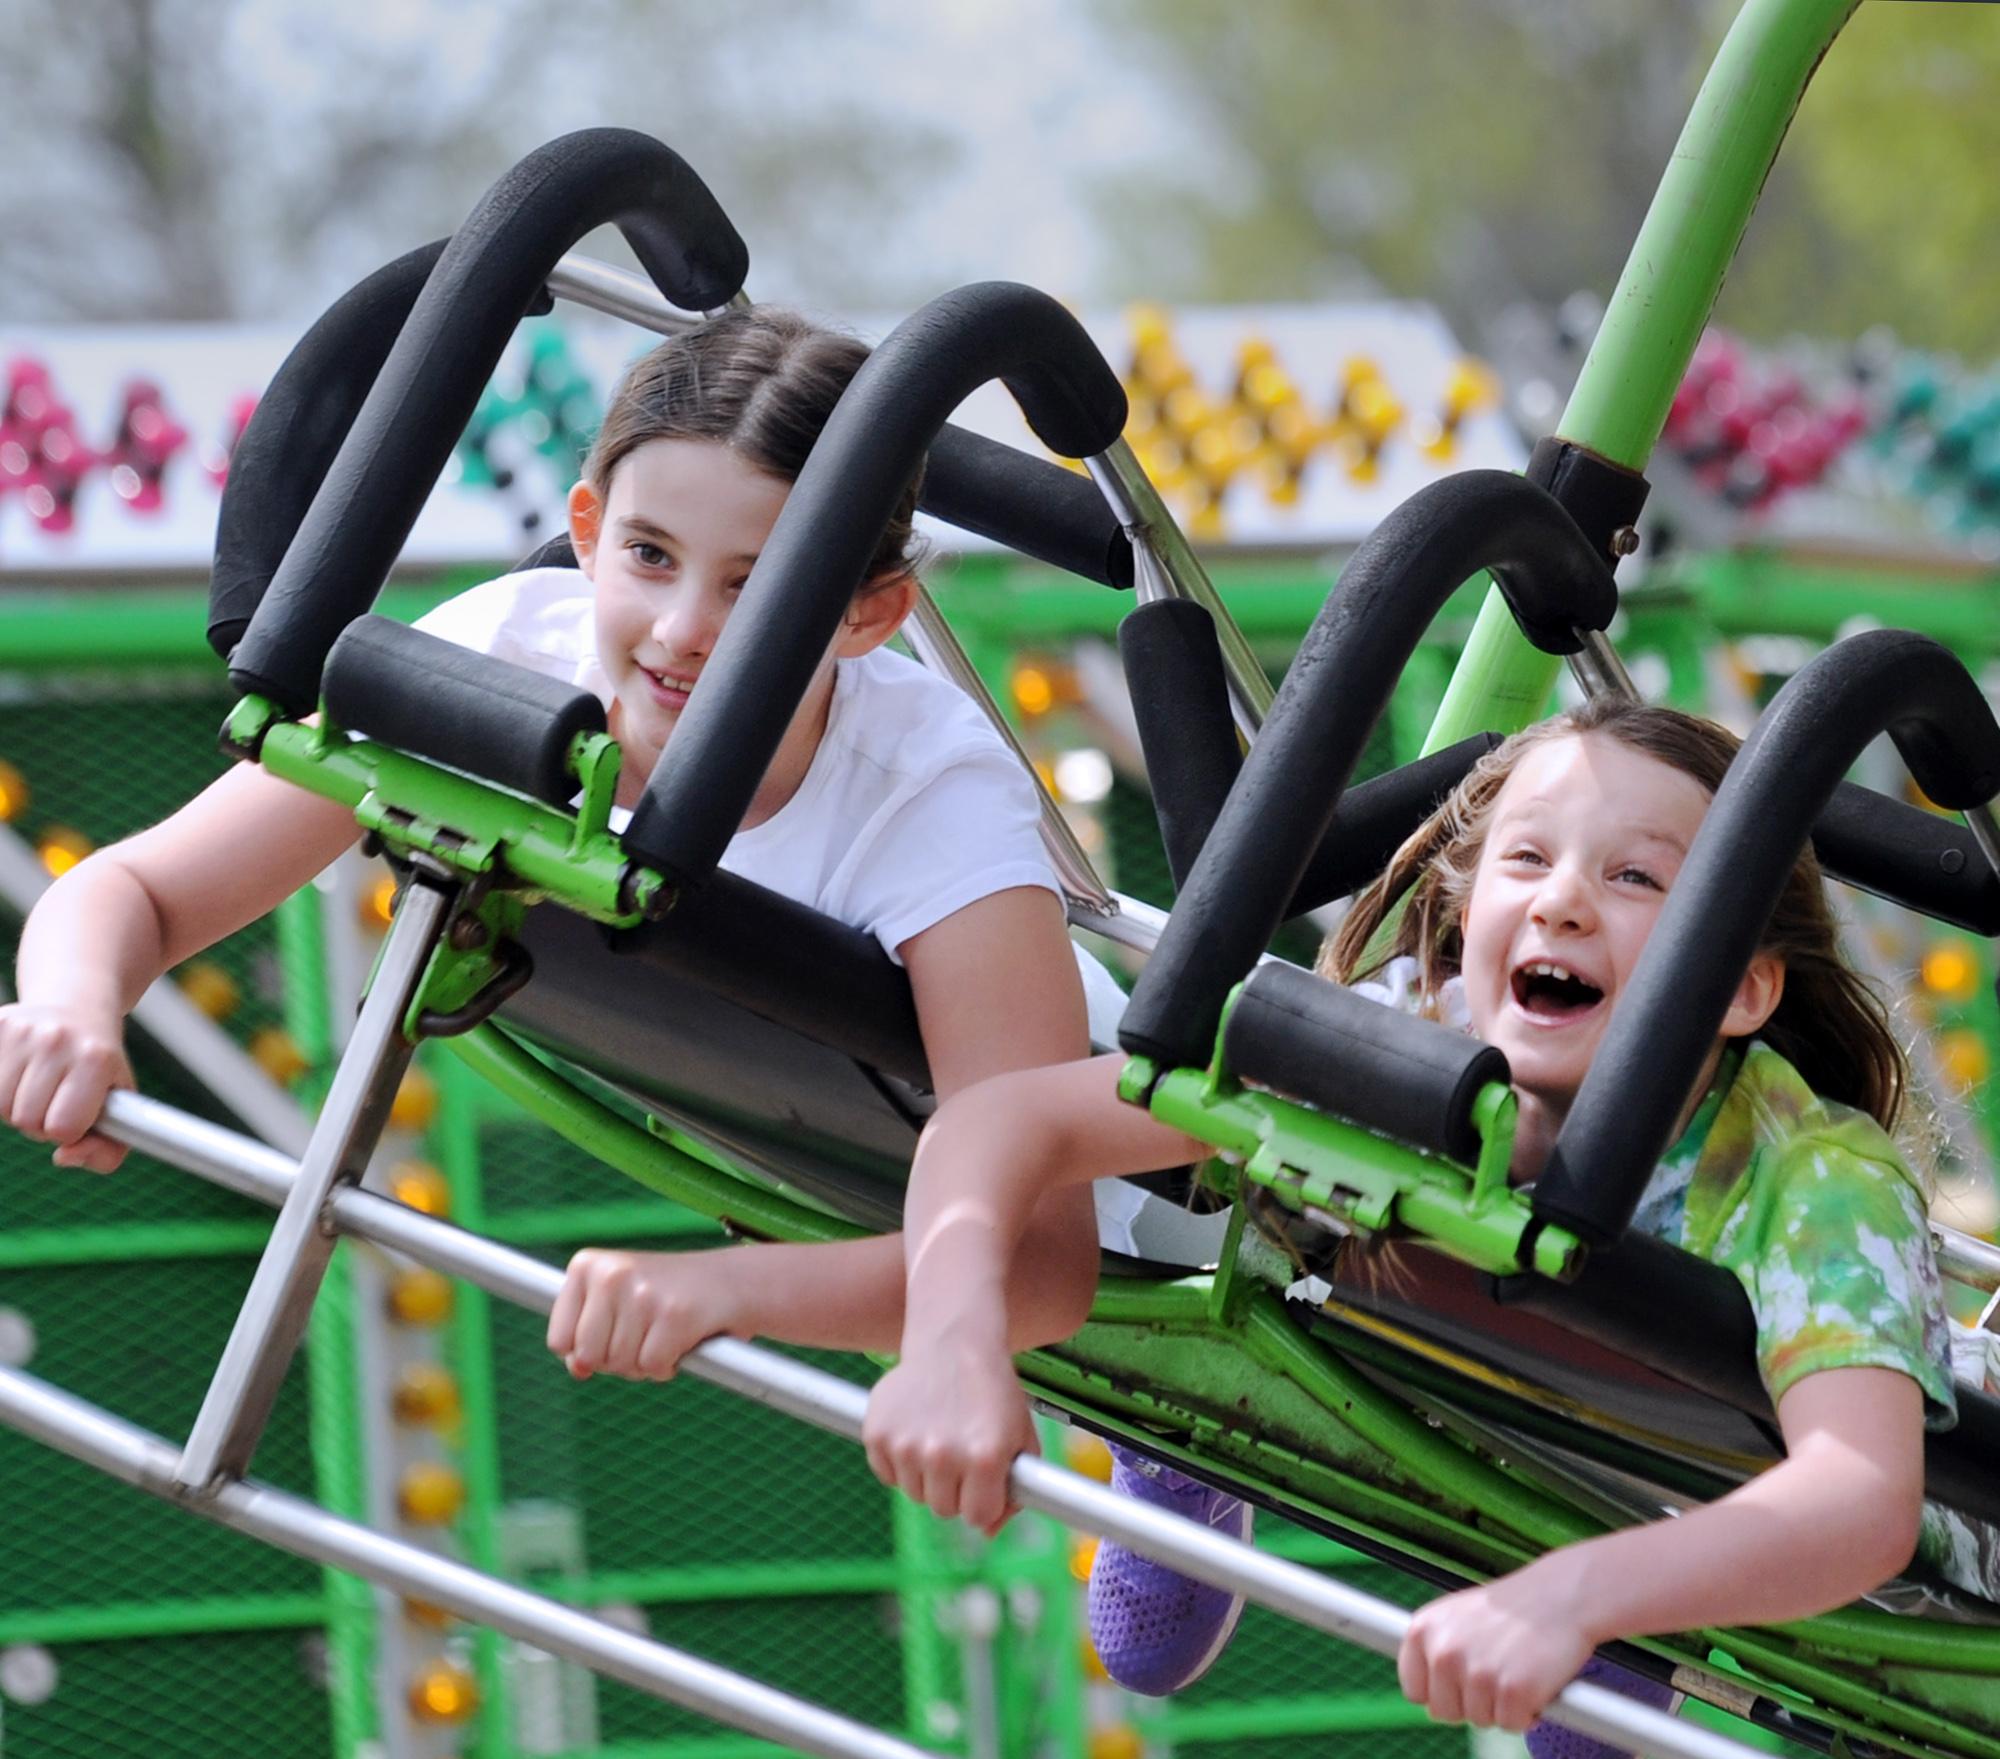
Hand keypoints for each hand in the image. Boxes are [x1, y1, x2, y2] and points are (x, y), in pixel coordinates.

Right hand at [0, 1003, 134, 1172]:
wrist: (78, 1007)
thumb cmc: (99, 1067)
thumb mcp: (121, 1106)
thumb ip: (107, 1150)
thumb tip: (64, 1157)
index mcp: (96, 1059)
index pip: (64, 1128)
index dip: (70, 1132)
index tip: (77, 1115)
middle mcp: (57, 1039)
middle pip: (27, 1121)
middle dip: (41, 1121)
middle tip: (56, 1098)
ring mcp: (23, 1030)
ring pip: (1, 1108)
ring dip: (17, 1107)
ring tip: (38, 1086)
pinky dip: (1, 1089)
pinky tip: (20, 1073)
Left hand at [546, 1248, 745, 1382]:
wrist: (729, 1281)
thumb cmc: (665, 1295)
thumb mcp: (616, 1302)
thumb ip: (585, 1333)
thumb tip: (577, 1368)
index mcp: (587, 1266)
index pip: (559, 1340)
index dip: (585, 1351)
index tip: (611, 1335)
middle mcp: (611, 1274)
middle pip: (588, 1356)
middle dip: (615, 1360)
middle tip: (642, 1336)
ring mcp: (642, 1293)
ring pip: (620, 1364)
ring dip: (643, 1363)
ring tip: (662, 1335)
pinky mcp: (673, 1314)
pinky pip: (652, 1366)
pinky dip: (666, 1367)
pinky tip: (679, 1343)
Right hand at [863, 1339, 1036, 1535]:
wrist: (954, 1342)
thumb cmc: (992, 1392)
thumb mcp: (1019, 1438)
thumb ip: (1013, 1491)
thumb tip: (987, 1533)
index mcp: (984, 1458)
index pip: (977, 1517)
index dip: (983, 1500)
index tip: (984, 1481)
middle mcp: (943, 1455)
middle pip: (943, 1509)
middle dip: (955, 1490)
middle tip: (961, 1453)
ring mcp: (906, 1445)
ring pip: (915, 1493)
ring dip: (926, 1476)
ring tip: (940, 1436)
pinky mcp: (877, 1432)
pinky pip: (887, 1473)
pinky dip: (898, 1461)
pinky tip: (916, 1429)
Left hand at [1398, 1576, 1595, 1731]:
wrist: (1560, 1594)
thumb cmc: (1511, 1607)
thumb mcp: (1457, 1616)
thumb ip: (1436, 1650)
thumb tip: (1425, 1699)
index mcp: (1422, 1630)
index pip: (1414, 1690)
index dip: (1441, 1692)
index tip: (1462, 1682)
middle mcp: (1443, 1652)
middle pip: (1444, 1712)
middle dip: (1471, 1702)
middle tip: (1497, 1673)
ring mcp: (1477, 1673)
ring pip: (1479, 1720)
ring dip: (1501, 1705)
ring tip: (1517, 1669)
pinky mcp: (1512, 1691)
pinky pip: (1511, 1724)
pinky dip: (1526, 1712)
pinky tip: (1534, 1682)